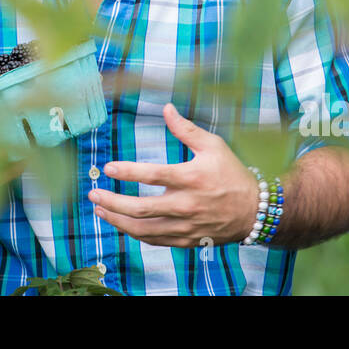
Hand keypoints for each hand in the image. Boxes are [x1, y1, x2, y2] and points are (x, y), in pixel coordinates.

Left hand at [88, 102, 256, 247]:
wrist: (255, 210)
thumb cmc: (232, 174)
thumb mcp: (214, 145)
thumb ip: (186, 129)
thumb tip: (166, 108)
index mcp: (191, 178)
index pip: (153, 175)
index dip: (128, 171)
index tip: (107, 168)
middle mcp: (186, 205)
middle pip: (141, 208)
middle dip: (113, 201)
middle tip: (93, 193)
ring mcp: (186, 226)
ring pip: (144, 229)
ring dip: (118, 220)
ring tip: (100, 209)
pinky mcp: (187, 240)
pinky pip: (155, 240)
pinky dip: (134, 234)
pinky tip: (121, 224)